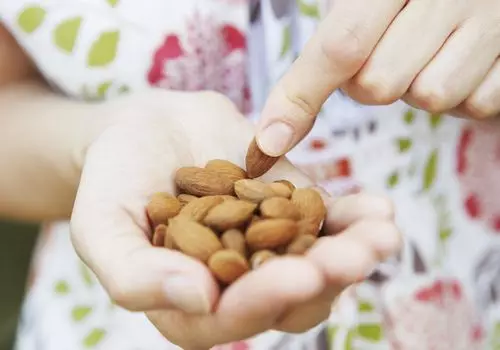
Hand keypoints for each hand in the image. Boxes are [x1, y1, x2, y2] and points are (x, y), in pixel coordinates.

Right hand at [70, 90, 401, 348]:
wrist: (144, 129)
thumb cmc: (114, 180)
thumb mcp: (103, 227)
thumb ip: (134, 275)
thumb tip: (199, 298)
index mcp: (191, 302)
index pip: (231, 318)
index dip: (265, 301)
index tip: (298, 275)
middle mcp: (237, 282)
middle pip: (289, 297)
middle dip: (326, 278)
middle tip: (358, 255)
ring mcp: (269, 244)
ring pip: (318, 261)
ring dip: (353, 251)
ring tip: (381, 234)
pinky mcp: (289, 207)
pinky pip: (326, 219)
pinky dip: (353, 217)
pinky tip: (377, 208)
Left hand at [257, 0, 499, 156]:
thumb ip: (333, 41)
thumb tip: (274, 127)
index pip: (341, 44)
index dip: (301, 96)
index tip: (270, 141)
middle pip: (379, 84)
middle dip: (371, 81)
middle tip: (391, 48)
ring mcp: (494, 20)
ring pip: (429, 97)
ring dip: (420, 86)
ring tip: (434, 49)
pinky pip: (474, 104)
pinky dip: (461, 94)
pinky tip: (466, 59)